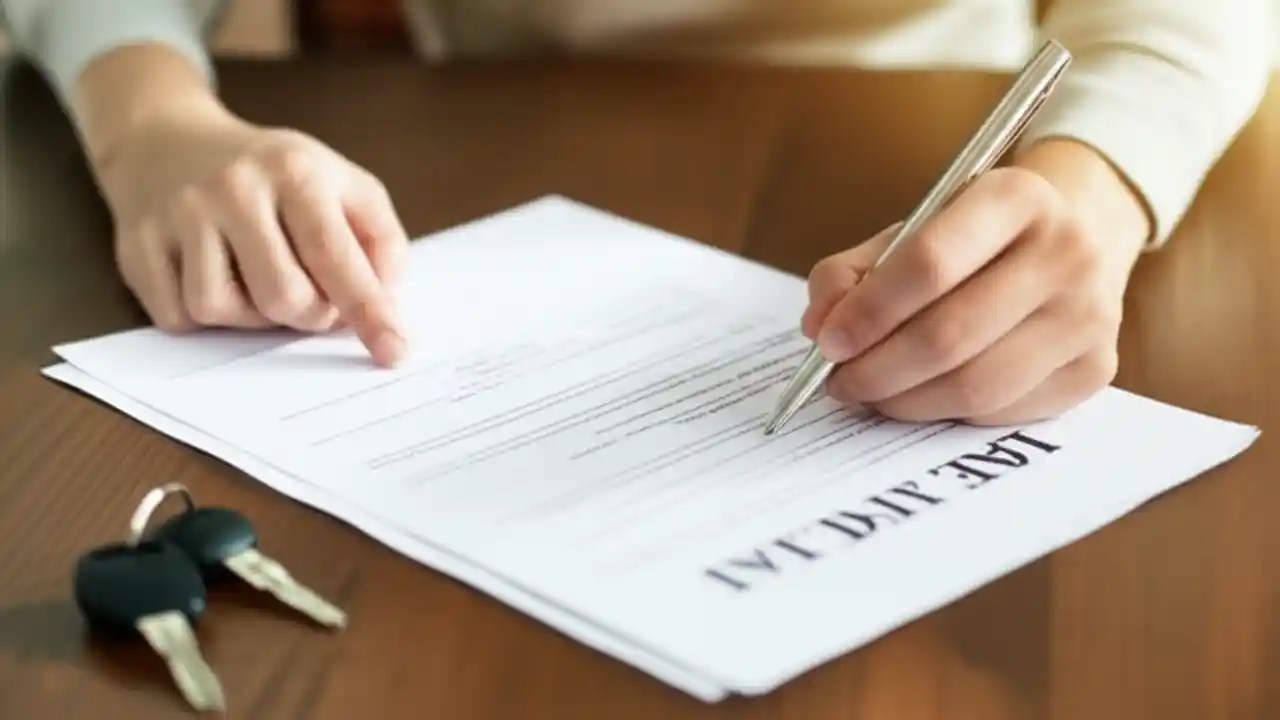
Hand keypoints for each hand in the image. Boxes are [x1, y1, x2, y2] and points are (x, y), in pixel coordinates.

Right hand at [99, 114, 408, 365]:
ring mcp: (178, 215)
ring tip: (254, 275)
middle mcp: (232, 188)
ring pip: (224, 311)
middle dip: (309, 313)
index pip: (337, 255)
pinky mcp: (136, 246)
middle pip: (284, 298)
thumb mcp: (340, 182)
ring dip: (252, 315)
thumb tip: (386, 302)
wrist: (167, 139)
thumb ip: (379, 239)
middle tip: (311, 293)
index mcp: (294, 170)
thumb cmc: (270, 175)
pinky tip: (212, 274)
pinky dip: (204, 315)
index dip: (369, 310)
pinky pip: (179, 317)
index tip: (393, 349)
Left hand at [801, 140, 1149, 424]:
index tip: (828, 342)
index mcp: (1016, 197)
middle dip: (877, 370)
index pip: (929, 263)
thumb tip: (819, 328)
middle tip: (838, 382)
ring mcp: (1090, 315)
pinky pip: (1002, 412)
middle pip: (949, 336)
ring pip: (975, 386)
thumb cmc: (976, 239)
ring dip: (905, 402)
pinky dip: (948, 413)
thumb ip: (852, 271)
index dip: (868, 312)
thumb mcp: (913, 228)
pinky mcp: (1096, 369)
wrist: (1076, 240)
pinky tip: (922, 397)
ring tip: (871, 394)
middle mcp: (1066, 252)